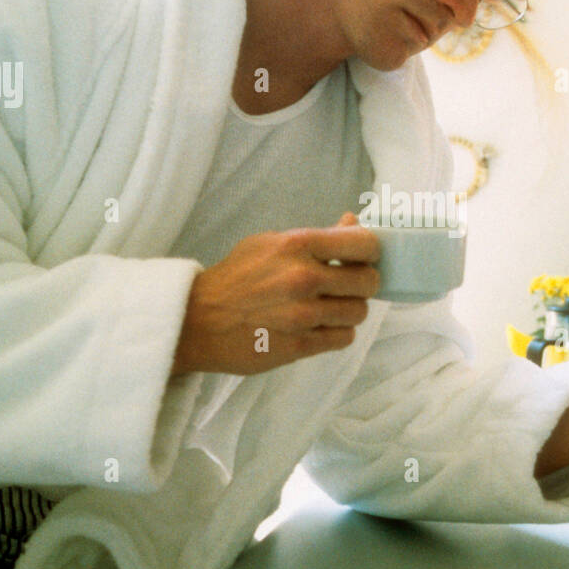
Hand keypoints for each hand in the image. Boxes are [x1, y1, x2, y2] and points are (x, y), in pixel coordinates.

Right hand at [171, 212, 379, 376]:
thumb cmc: (234, 279)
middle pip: (368, 282)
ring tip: (328, 308)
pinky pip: (343, 338)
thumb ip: (316, 236)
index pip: (363, 244)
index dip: (371, 251)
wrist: (197, 321)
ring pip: (359, 312)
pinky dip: (336, 332)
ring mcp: (302, 315)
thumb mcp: (270, 244)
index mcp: (297, 245)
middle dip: (363, 284)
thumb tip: (352, 223)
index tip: (364, 257)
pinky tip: (318, 326)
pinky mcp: (298, 345)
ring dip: (348, 311)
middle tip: (347, 286)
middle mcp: (303, 278)